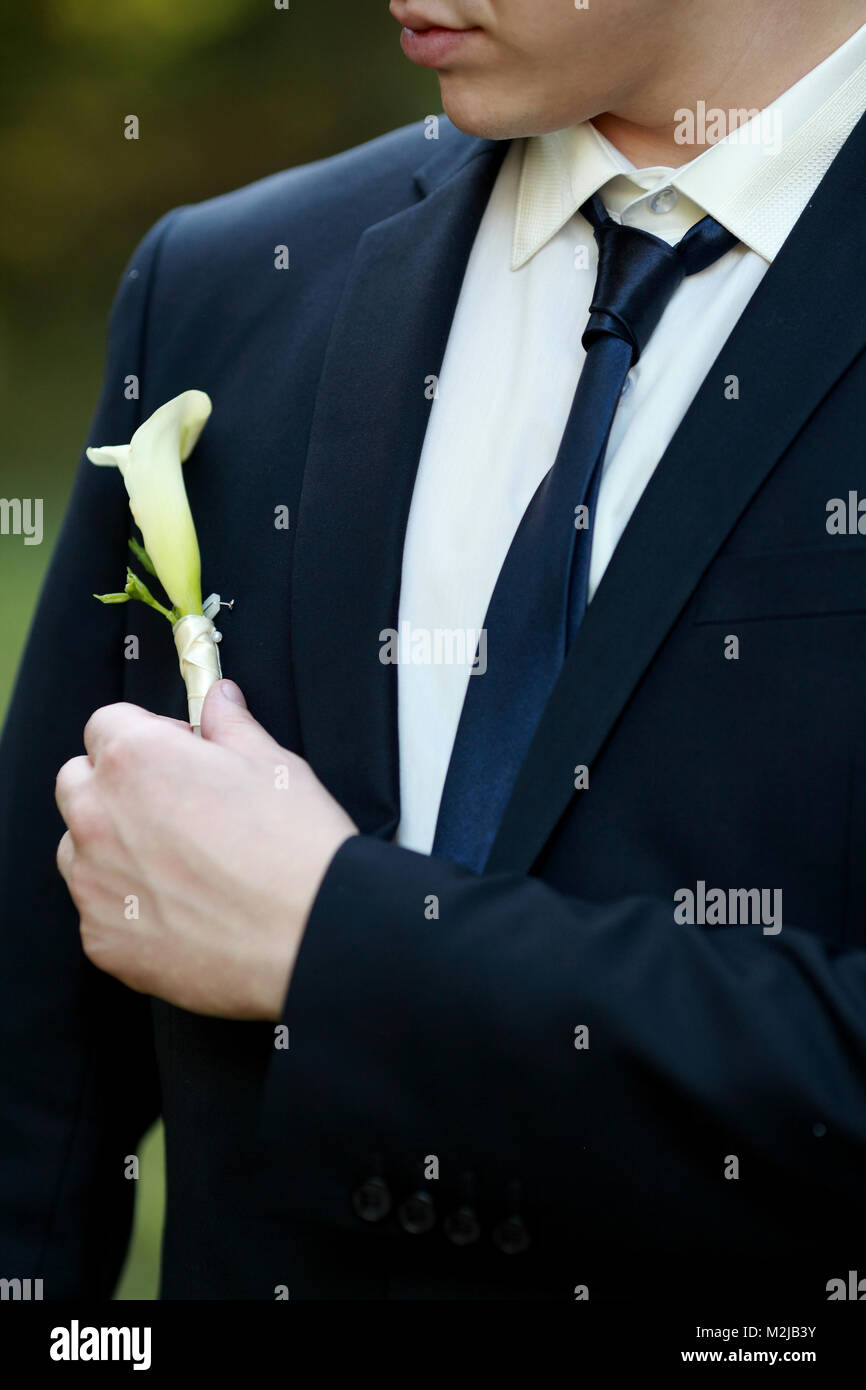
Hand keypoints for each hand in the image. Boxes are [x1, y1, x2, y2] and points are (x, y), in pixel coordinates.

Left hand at [55, 681, 356, 1019]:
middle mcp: (98, 817)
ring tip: (175, 861)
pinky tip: (180, 909)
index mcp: (135, 759)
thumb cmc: (295, 847)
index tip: (179, 753)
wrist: (311, 936)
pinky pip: (99, 910)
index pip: (105, 724)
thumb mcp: (272, 765)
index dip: (146, 733)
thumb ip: (231, 725)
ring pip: (78, 847)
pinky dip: (127, 906)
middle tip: (172, 803)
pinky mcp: (103, 939)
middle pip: (77, 782)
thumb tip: (220, 698)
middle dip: (114, 784)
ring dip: (111, 844)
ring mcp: (94, 884)